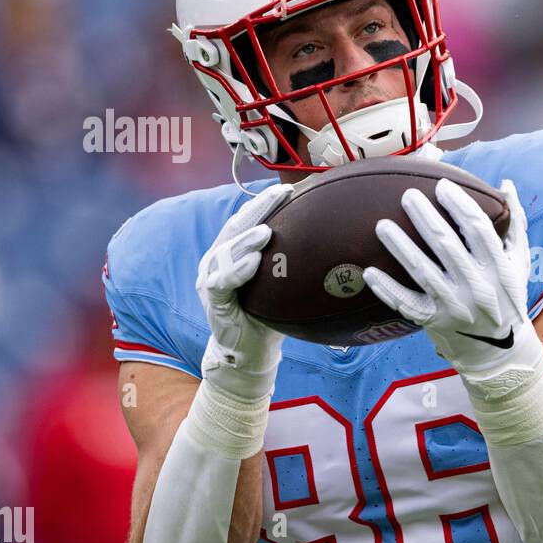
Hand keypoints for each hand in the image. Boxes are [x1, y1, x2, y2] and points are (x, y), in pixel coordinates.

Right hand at [196, 182, 293, 398]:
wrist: (249, 352)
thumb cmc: (268, 315)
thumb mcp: (281, 284)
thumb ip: (291, 262)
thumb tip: (331, 242)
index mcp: (233, 252)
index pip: (248, 220)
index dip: (265, 203)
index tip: (289, 189)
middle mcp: (218, 260)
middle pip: (236, 227)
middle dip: (259, 209)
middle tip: (281, 194)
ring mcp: (211, 280)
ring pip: (226, 252)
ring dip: (246, 240)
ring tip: (266, 230)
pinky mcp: (213, 302)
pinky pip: (222, 282)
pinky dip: (236, 270)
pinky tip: (253, 261)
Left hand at [363, 177, 542, 381]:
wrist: (500, 351)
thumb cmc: (507, 296)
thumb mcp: (519, 262)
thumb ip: (516, 224)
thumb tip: (506, 184)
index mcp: (499, 268)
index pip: (478, 229)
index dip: (459, 205)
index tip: (442, 186)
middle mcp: (477, 287)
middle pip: (446, 245)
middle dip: (424, 217)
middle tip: (406, 195)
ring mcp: (454, 306)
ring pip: (422, 271)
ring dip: (400, 247)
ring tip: (380, 224)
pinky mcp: (435, 321)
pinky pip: (407, 304)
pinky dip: (388, 289)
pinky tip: (370, 271)